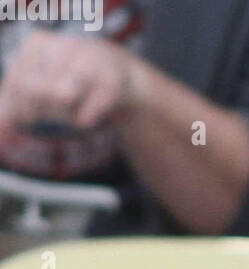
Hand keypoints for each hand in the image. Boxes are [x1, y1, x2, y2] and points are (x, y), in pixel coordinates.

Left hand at [0, 31, 141, 146]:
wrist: (124, 74)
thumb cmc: (75, 82)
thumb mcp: (41, 87)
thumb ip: (15, 107)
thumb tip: (0, 132)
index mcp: (38, 44)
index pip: (16, 85)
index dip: (20, 109)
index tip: (32, 115)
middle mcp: (63, 47)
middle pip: (36, 92)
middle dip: (45, 110)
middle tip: (59, 107)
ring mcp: (89, 63)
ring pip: (60, 98)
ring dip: (65, 113)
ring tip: (74, 106)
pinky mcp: (111, 84)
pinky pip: (85, 116)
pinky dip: (84, 120)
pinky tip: (91, 111)